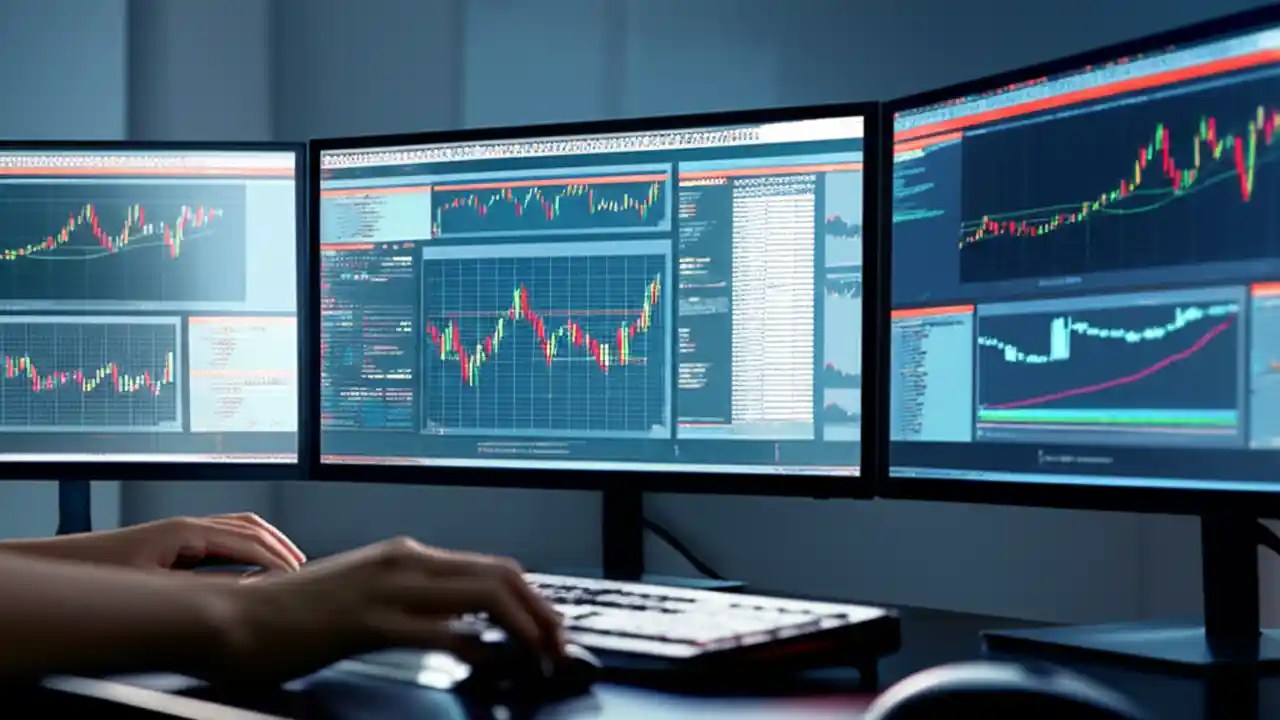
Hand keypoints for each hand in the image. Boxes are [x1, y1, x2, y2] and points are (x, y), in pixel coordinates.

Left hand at [51, 513, 305, 571]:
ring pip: (238, 528)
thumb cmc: (103, 576)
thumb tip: (243, 589)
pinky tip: (250, 567)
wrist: (67, 565)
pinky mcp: (175, 543)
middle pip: (249, 526)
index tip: (297, 574)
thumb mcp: (158, 588)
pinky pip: (223, 538)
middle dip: (279, 545)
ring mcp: (182, 531)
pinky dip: (246, 548)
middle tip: (302, 567)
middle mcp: (188, 526)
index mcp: (187, 532)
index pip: (246, 541)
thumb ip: (204, 587)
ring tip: (286, 563)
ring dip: (266, 543)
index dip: (275, 558)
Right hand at [220, 537, 562, 682]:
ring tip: (538, 659)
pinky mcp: (366, 621)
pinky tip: (488, 665)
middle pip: (500, 575)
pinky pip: (438, 631)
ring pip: (482, 595)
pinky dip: (475, 648)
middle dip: (542, 612)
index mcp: (406, 556)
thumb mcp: (364, 597)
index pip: (491, 567)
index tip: (549, 629)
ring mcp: (387, 588)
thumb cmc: (292, 615)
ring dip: (522, 628)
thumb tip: (461, 627)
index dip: (531, 598)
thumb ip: (410, 604)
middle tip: (559, 648)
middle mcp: (404, 561)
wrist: (232, 618)